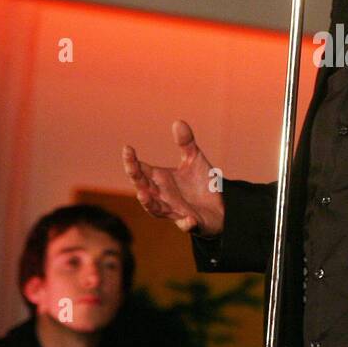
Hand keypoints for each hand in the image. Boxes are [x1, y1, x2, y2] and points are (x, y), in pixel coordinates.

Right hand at [122, 120, 224, 236]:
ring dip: (149, 203)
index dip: (132, 160)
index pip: (140, 170)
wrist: (220, 206)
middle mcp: (162, 196)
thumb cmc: (201, 184)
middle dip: (136, 177)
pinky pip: (186, 225)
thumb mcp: (194, 159)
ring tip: (143, 195)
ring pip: (156, 209)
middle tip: (131, 165)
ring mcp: (174, 210)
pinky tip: (189, 220)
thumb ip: (186, 143)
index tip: (127, 148)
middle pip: (142, 187)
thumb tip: (178, 121)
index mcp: (160, 179)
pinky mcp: (190, 222)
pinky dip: (186, 223)